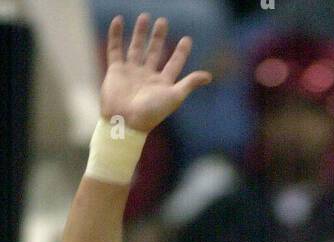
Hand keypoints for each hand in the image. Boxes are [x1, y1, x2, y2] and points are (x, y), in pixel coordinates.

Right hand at [101, 13, 211, 132]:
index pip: (174, 64)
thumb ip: (189, 84)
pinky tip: (118, 20)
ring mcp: (131, 72)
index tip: (187, 39)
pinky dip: (115, 35)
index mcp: (162, 83)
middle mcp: (147, 76)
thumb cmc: (151, 112)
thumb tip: (209, 76)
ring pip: (136, 48)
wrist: (125, 122)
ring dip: (140, 33)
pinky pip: (115, 49)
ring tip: (144, 17)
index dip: (181, 53)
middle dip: (158, 37)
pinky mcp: (116, 71)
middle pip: (155, 52)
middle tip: (162, 21)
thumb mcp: (174, 96)